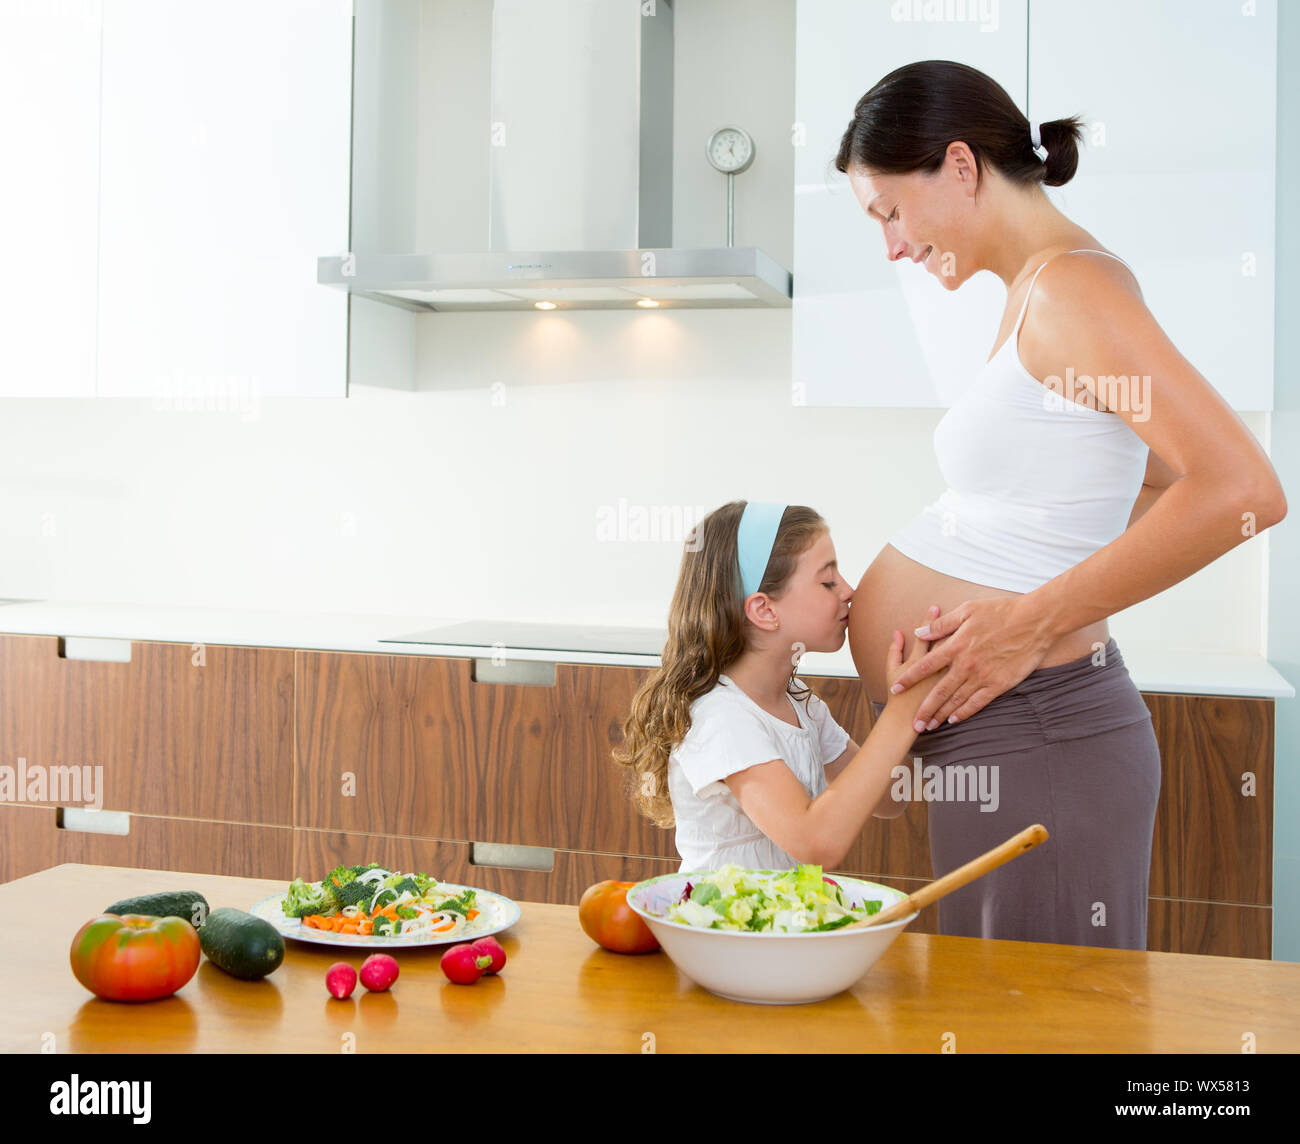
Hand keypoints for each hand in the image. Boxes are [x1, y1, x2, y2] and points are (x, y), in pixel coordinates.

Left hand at [886, 596, 1054, 730]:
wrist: (1035, 620)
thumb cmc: (1001, 611)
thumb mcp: (968, 610)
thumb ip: (942, 624)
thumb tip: (918, 632)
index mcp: (957, 645)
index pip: (926, 665)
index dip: (910, 678)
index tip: (896, 688)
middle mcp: (967, 664)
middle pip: (939, 691)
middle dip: (924, 708)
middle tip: (913, 723)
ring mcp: (983, 676)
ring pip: (957, 700)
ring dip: (942, 714)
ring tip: (930, 725)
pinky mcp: (999, 684)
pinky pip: (978, 702)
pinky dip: (965, 713)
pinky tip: (955, 720)